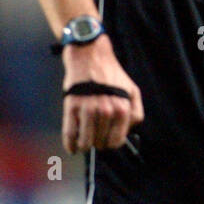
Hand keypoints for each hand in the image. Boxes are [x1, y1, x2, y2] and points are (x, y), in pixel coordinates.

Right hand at [62, 36, 143, 153]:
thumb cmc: (110, 74)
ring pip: (85, 141)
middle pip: (100, 142)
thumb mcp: (131, 90)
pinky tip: (72, 147)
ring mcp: (88, 109)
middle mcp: (106, 111)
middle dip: (97, 142)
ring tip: (83, 143)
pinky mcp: (71, 106)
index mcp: (122, 108)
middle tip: (95, 137)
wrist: (90, 56)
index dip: (111, 143)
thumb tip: (129, 131)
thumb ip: (135, 112)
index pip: (116, 141)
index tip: (107, 141)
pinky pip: (69, 133)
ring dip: (84, 145)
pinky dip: (70, 144)